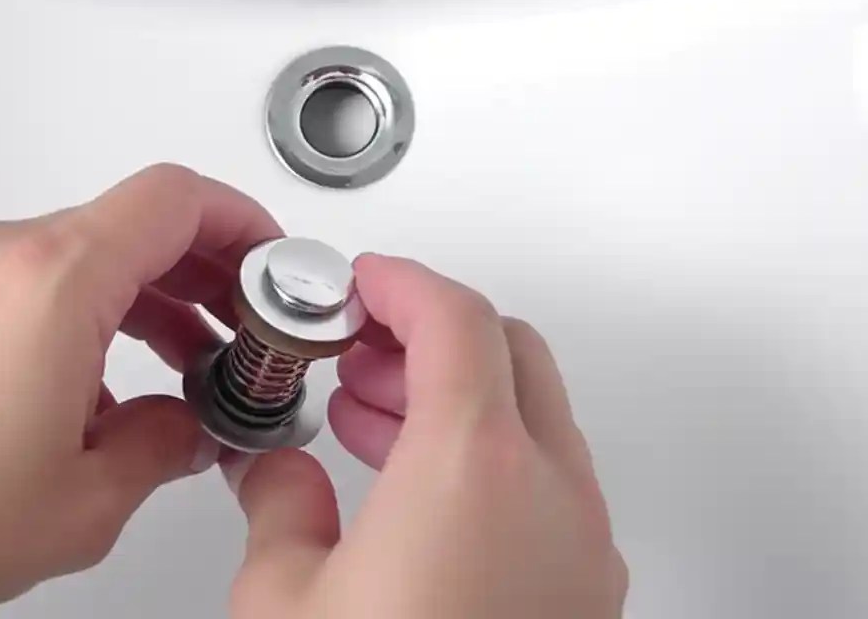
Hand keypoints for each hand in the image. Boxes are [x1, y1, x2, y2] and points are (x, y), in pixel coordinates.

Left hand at [0, 164, 279, 617]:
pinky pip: (30, 276)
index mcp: (55, 283)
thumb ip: (164, 448)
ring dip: (145, 296)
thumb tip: (187, 429)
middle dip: (205, 272)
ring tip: (177, 364)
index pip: (177, 199)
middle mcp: (1, 253)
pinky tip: (95, 379)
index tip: (273, 262)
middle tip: (240, 329)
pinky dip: (84, 308)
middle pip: (134, 222)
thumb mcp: (84, 502)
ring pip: (83, 251)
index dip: (244, 222)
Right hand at [222, 255, 627, 617]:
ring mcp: (584, 545)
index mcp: (473, 469)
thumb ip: (279, 507)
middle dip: (429, 335)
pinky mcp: (590, 593)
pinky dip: (495, 462)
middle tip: (361, 350)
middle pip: (510, 352)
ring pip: (537, 422)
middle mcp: (551, 495)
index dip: (403, 283)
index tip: (365, 282)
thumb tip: (277, 475)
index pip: (455, 319)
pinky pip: (553, 489)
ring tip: (378, 420)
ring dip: (461, 400)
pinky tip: (427, 500)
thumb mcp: (283, 601)